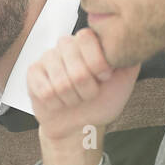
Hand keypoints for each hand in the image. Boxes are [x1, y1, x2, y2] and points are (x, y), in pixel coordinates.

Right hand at [28, 29, 141, 164]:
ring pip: (60, 82)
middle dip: (86, 89)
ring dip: (72, 99)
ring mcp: (47, 58)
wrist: (81, 125)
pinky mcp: (32, 74)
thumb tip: (131, 39)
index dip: (97, 64)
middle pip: (75, 66)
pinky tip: (59, 102)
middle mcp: (66, 45)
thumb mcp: (124, 81)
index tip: (104, 77)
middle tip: (88, 94)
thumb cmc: (101, 102)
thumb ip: (129, 59)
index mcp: (88, 42)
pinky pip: (45, 91)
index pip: (87, 39)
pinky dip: (56, 104)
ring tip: (74, 99)